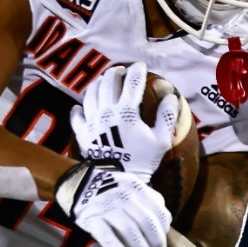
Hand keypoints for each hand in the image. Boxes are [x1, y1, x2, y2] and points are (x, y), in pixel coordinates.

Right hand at [56, 164, 170, 246]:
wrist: (80, 184)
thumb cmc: (112, 191)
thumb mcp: (132, 187)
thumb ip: (149, 200)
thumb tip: (165, 220)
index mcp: (136, 187)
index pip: (157, 210)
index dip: (163, 229)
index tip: (162, 241)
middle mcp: (123, 195)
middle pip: (146, 221)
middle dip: (156, 240)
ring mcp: (107, 206)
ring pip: (128, 229)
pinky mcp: (92, 218)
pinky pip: (104, 233)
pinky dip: (114, 245)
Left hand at [70, 62, 178, 180]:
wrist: (117, 181)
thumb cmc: (141, 161)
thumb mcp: (161, 140)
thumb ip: (167, 117)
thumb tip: (171, 96)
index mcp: (127, 111)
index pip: (132, 83)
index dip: (137, 71)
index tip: (140, 66)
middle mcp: (107, 111)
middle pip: (108, 83)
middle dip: (115, 73)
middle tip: (120, 71)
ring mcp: (92, 121)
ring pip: (91, 94)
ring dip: (97, 84)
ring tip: (102, 82)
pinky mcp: (82, 134)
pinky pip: (76, 116)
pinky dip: (78, 109)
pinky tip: (79, 107)